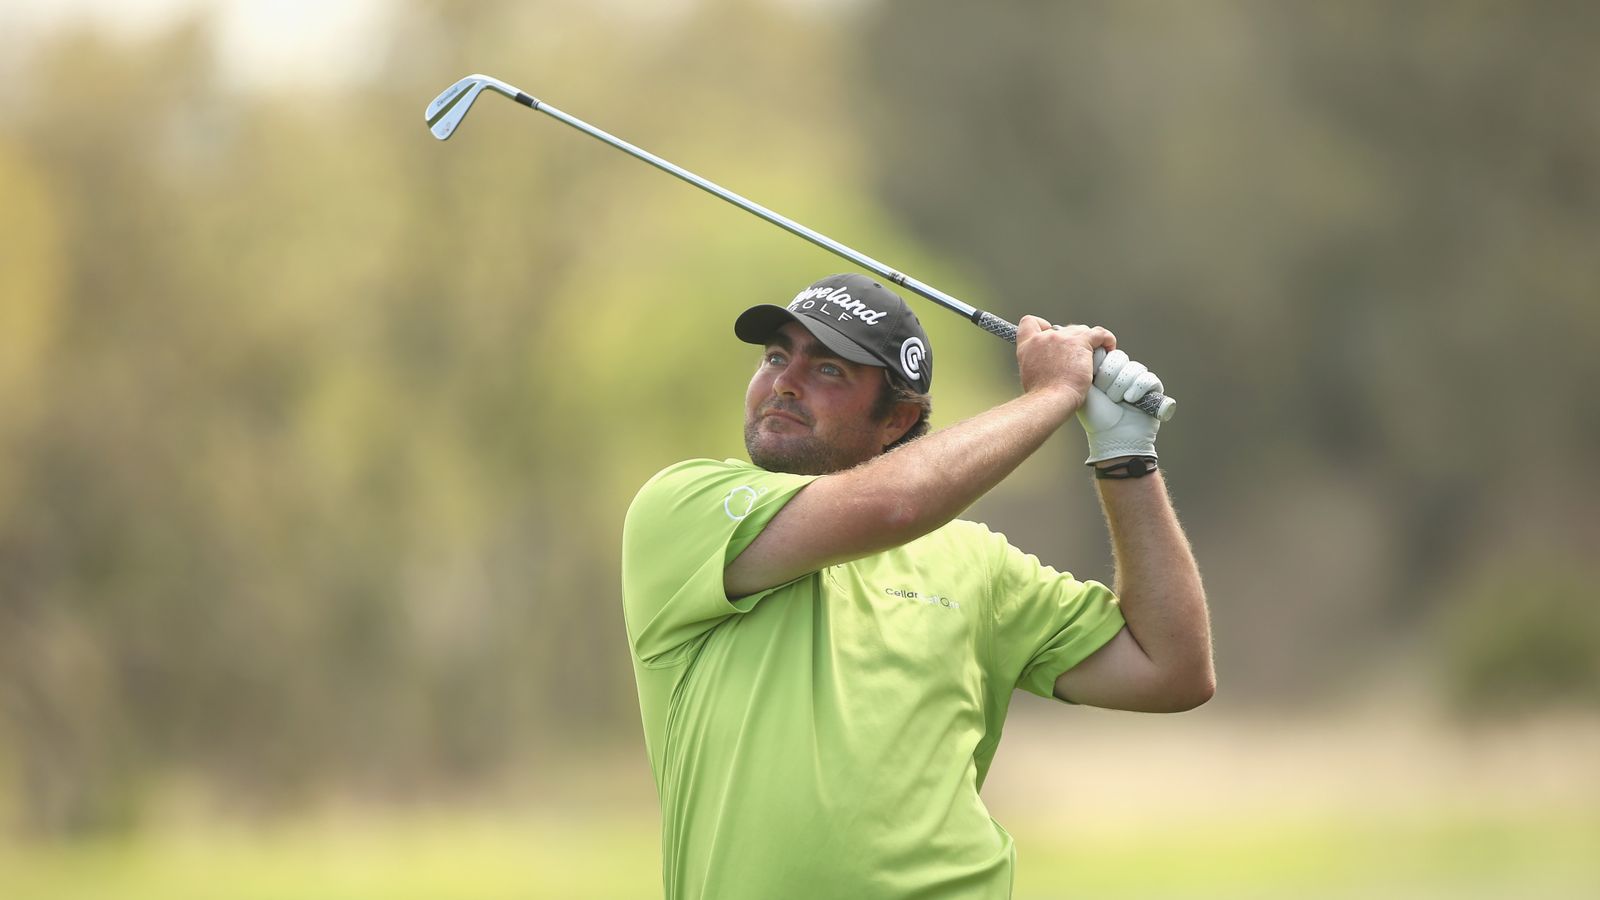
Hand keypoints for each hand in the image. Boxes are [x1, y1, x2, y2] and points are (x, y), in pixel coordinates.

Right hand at [1014, 316, 1115, 410]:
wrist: (1051, 400)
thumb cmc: (1042, 396)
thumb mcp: (1030, 376)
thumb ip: (1037, 365)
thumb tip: (1048, 368)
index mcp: (1028, 346)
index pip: (1031, 322)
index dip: (1043, 326)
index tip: (1050, 336)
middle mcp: (1044, 338)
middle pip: (1062, 329)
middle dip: (1071, 340)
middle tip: (1076, 357)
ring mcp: (1062, 338)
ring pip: (1081, 331)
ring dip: (1088, 342)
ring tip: (1093, 357)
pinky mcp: (1080, 343)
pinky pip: (1099, 334)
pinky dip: (1107, 339)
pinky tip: (1109, 347)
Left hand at [1077, 348, 1164, 462]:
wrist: (1114, 438)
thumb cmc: (1097, 417)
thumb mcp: (1085, 389)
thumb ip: (1087, 367)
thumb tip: (1093, 347)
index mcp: (1106, 372)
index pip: (1107, 353)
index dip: (1102, 365)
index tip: (1095, 381)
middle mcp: (1122, 374)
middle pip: (1120, 357)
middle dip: (1110, 377)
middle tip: (1106, 394)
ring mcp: (1138, 380)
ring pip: (1133, 368)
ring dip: (1122, 386)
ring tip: (1117, 401)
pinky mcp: (1153, 389)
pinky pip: (1147, 378)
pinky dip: (1137, 389)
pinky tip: (1130, 400)